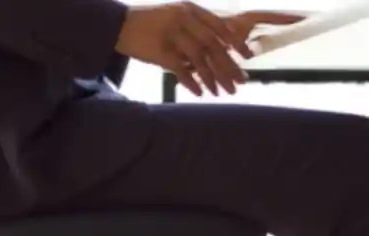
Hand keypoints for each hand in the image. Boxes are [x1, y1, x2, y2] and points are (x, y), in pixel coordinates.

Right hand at [115, 3, 305, 96]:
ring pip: (199, 59)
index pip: (219, 26)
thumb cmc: (151, 23)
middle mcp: (183, 19)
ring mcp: (171, 34)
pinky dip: (191, 82)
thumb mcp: (176, 16)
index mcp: (190, 9)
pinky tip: (200, 93)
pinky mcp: (159, 51)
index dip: (235, 42)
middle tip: (240, 82)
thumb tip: (224, 46)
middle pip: (213, 45)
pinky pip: (180, 69)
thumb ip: (197, 27)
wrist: (120, 24)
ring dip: (213, 78)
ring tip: (222, 93)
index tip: (248, 57)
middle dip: (228, 66)